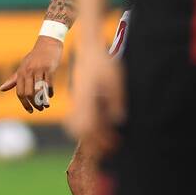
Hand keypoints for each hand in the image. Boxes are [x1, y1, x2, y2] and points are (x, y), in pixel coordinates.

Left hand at [0, 37, 63, 113]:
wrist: (48, 43)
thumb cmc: (35, 57)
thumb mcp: (23, 67)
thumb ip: (13, 79)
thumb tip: (1, 89)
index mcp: (21, 72)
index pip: (20, 92)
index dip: (24, 103)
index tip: (30, 110)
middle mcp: (28, 71)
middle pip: (29, 93)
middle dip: (34, 104)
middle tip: (39, 109)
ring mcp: (39, 69)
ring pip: (39, 90)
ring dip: (42, 100)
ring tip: (45, 105)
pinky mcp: (49, 68)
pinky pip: (49, 84)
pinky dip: (50, 92)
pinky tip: (50, 95)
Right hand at [64, 39, 123, 156]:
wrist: (90, 47)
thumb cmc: (103, 62)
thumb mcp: (115, 79)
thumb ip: (116, 100)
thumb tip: (118, 120)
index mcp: (86, 98)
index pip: (88, 127)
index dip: (99, 140)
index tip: (112, 145)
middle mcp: (79, 101)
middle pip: (80, 130)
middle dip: (94, 142)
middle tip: (111, 147)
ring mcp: (77, 100)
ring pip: (77, 125)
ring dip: (90, 135)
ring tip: (108, 139)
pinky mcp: (79, 97)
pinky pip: (79, 117)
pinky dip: (88, 126)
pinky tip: (102, 126)